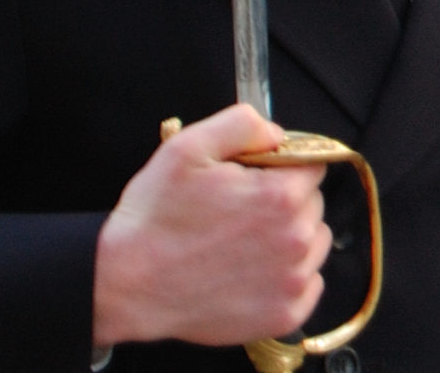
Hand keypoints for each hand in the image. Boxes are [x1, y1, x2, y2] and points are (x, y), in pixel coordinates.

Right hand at [92, 104, 330, 349]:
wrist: (125, 285)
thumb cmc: (154, 218)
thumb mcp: (187, 148)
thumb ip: (243, 124)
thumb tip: (277, 132)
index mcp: (281, 195)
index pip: (312, 165)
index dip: (283, 167)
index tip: (257, 178)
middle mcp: (296, 238)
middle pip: (312, 204)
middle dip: (285, 201)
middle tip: (240, 213)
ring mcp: (292, 281)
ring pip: (314, 243)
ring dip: (290, 238)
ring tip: (243, 244)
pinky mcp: (284, 315)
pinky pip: (309, 286)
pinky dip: (288, 277)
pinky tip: (252, 272)